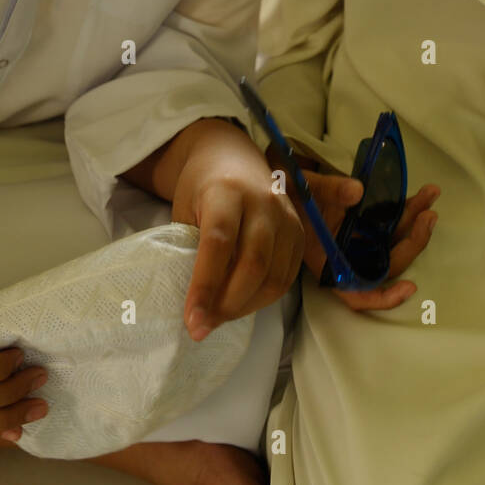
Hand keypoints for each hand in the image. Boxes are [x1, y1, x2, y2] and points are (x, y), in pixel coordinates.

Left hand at [169, 121, 304, 338]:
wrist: (232, 157)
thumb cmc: (201, 187)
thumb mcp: (185, 209)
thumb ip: (190, 249)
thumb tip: (193, 304)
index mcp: (226, 191)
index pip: (218, 243)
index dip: (205, 286)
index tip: (192, 320)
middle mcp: (263, 202)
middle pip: (253, 264)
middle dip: (227, 305)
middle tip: (201, 327)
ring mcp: (286, 217)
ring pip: (274, 276)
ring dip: (245, 307)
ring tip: (219, 318)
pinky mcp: (299, 232)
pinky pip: (287, 277)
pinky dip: (264, 298)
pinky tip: (241, 304)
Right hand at [275, 154, 439, 310]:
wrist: (282, 176)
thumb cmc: (285, 188)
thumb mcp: (301, 188)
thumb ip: (327, 190)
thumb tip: (358, 191)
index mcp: (326, 260)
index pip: (354, 293)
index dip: (381, 297)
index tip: (409, 288)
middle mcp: (345, 255)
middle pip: (385, 264)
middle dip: (411, 242)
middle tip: (428, 215)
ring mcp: (356, 239)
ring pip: (392, 242)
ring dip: (414, 222)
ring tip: (430, 195)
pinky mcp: (363, 222)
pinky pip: (389, 224)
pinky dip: (405, 211)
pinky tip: (419, 195)